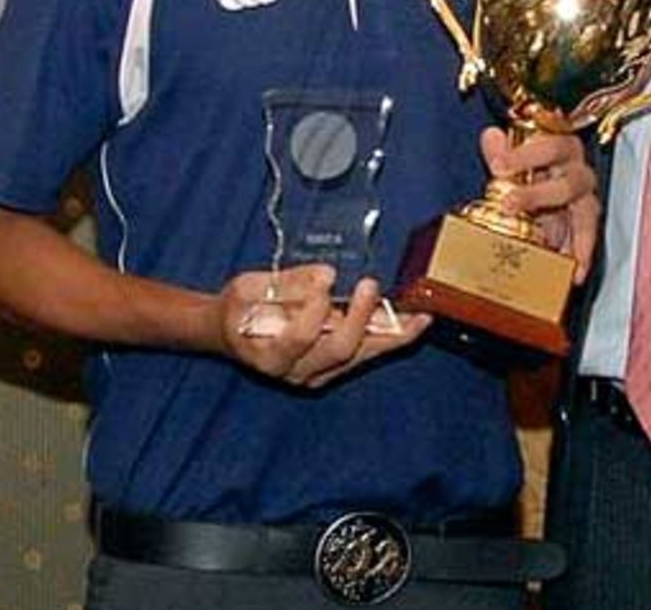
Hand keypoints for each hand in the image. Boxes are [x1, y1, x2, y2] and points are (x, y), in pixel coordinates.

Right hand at [219, 266, 430, 388]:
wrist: (230, 331)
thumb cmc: (239, 307)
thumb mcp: (250, 287)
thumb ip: (288, 284)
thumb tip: (327, 276)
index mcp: (269, 355)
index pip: (301, 336)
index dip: (315, 307)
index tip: (325, 279)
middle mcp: (296, 372)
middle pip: (339, 350)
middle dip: (360, 317)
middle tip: (371, 285)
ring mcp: (317, 374)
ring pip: (361, 356)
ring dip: (392, 335)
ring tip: (420, 316)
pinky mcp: (333, 368)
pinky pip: (366, 354)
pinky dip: (390, 338)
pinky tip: (413, 322)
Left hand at [480, 127, 599, 280]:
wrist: (539, 186)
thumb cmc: (528, 166)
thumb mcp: (509, 156)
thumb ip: (499, 148)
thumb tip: (493, 136)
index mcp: (562, 147)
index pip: (549, 146)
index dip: (524, 155)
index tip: (498, 165)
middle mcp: (579, 172)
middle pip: (568, 183)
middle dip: (537, 195)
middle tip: (509, 203)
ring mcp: (585, 200)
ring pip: (585, 213)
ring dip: (567, 233)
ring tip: (552, 249)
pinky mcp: (585, 225)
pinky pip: (589, 241)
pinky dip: (583, 257)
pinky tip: (576, 273)